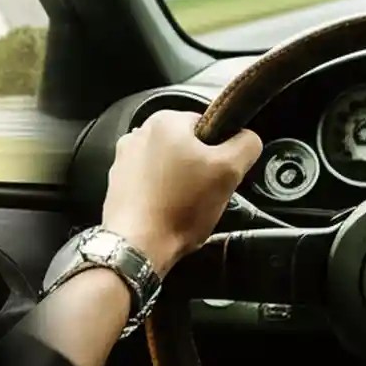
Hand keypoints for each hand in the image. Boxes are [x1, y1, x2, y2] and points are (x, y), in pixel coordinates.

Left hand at [102, 110, 261, 276]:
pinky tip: (166, 211)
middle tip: (203, 193)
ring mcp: (124, 158)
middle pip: (186, 146)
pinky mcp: (118, 182)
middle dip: (199, 168)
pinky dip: (160, 194)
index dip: (220, 152)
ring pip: (169, 165)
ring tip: (182, 205)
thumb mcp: (229, 171)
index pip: (208, 125)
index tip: (218, 174)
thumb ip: (246, 144)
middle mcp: (139, 133)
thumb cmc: (180, 208)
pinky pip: (150, 183)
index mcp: (165, 120)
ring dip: (179, 182)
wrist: (138, 245)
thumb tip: (247, 138)